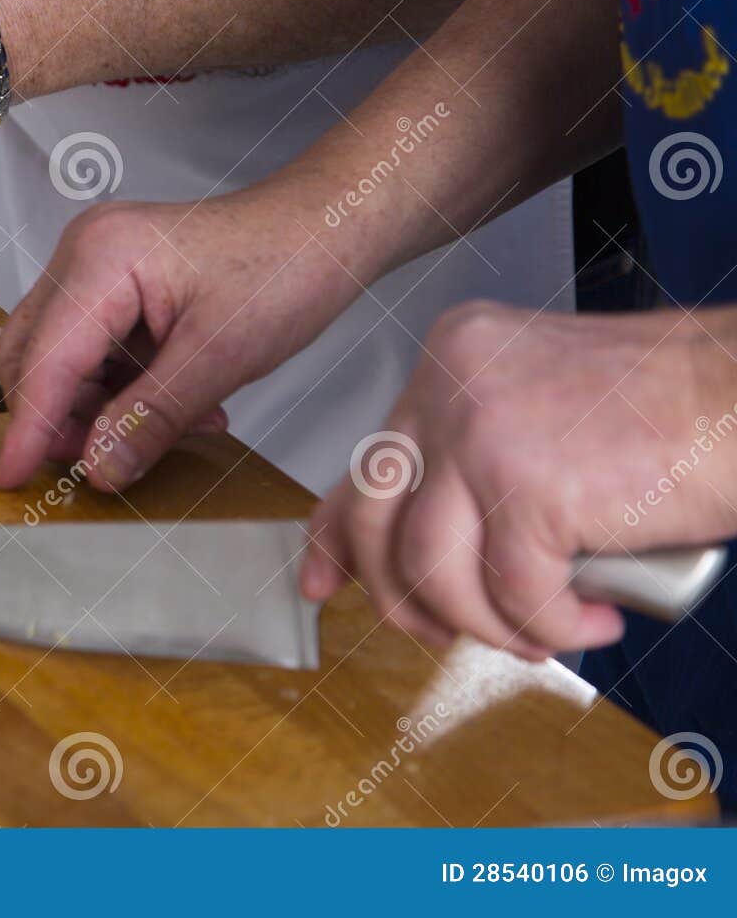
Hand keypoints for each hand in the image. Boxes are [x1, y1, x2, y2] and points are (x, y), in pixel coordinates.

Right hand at [0, 190, 360, 491]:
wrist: (323, 226)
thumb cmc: (287, 265)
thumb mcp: (222, 356)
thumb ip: (152, 417)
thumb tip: (99, 469)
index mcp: (101, 258)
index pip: (46, 360)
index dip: (29, 428)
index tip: (10, 480)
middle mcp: (84, 252)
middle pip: (32, 356)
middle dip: (58, 419)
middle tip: (99, 466)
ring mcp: (94, 264)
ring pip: (59, 358)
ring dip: (95, 408)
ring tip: (161, 432)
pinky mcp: (112, 281)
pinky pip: (91, 349)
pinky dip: (118, 389)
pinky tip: (170, 406)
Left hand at [302, 302, 736, 659]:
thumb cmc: (670, 413)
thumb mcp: (537, 416)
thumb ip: (470, 460)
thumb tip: (414, 540)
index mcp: (451, 359)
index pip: (364, 463)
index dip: (333, 537)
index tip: (322, 582)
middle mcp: (450, 386)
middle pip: (375, 521)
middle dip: (403, 599)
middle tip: (445, 633)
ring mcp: (482, 435)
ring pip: (434, 571)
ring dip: (487, 626)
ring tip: (545, 630)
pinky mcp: (529, 489)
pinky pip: (515, 596)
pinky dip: (554, 628)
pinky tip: (593, 618)